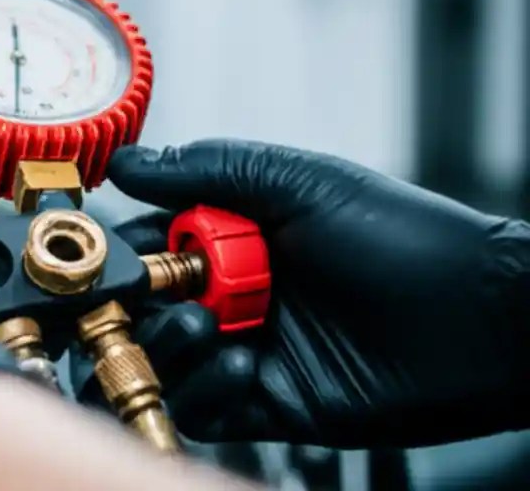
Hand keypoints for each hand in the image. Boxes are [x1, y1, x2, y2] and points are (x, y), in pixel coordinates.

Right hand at [107, 140, 529, 447]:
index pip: (147, 242)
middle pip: (143, 308)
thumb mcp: (299, 182)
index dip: (118, 250)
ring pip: (163, 362)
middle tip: (149, 299)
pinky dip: (207, 391)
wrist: (478, 318)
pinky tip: (245, 365)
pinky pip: (205, 409)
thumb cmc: (403, 237)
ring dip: (168, 346)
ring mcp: (247, 349)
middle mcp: (232, 293)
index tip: (96, 255)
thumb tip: (125, 163)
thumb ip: (207, 170)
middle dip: (134, 305)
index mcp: (233, 236)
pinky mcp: (268, 405)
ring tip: (207, 327)